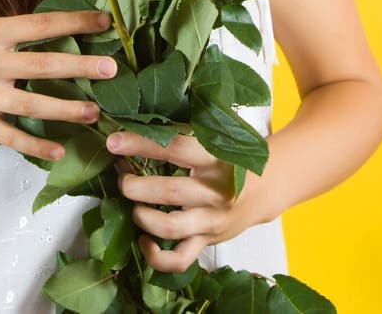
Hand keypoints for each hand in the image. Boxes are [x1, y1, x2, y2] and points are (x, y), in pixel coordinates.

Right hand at [0, 9, 116, 159]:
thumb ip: (14, 34)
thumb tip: (60, 29)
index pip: (40, 24)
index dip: (73, 22)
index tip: (104, 20)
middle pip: (42, 64)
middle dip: (80, 67)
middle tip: (112, 68)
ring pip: (31, 104)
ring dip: (65, 110)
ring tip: (94, 112)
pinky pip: (10, 137)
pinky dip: (35, 145)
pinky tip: (59, 151)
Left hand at [106, 131, 244, 271]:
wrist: (267, 186)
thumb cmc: (229, 157)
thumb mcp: (214, 139)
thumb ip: (182, 133)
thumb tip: (136, 122)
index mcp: (215, 159)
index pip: (174, 148)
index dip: (140, 144)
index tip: (114, 141)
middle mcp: (215, 192)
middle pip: (169, 192)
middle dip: (135, 185)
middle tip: (121, 177)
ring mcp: (212, 221)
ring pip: (171, 227)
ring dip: (142, 216)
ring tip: (131, 204)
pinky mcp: (208, 242)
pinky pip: (180, 259)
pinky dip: (156, 256)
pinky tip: (143, 240)